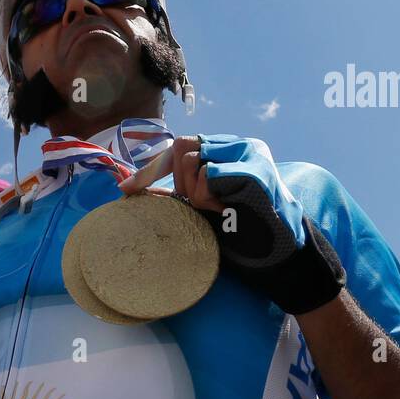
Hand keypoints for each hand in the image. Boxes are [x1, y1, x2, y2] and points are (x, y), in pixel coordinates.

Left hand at [121, 134, 344, 316]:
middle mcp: (238, 145)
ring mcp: (248, 153)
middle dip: (180, 183)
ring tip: (219, 209)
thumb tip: (133, 187)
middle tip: (202, 206)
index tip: (125, 189)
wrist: (275, 253)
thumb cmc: (239, 232)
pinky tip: (225, 210)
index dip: (151, 168)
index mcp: (226, 150)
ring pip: (191, 161)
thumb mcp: (199, 208)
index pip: (180, 146)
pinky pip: (208, 175)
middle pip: (182, 148)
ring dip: (195, 193)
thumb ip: (174, 191)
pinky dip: (208, 197)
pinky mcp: (253, 167)